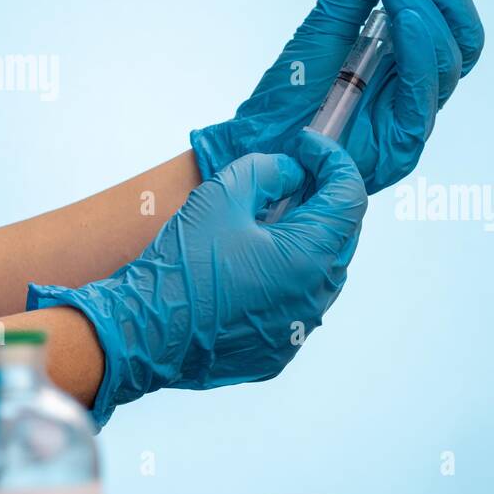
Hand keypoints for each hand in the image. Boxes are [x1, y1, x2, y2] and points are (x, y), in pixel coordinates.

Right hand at [27, 130, 366, 426]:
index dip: (333, 160)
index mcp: (310, 257)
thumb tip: (292, 174)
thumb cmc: (182, 264)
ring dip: (305, 238)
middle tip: (292, 175)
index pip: (349, 196)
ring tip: (271, 217)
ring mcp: (301, 327)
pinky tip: (254, 262)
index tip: (306, 145)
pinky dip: (287, 274)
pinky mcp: (281, 348)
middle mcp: (317, 296)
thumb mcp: (222, 195)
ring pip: (322, 269)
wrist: (144, 333)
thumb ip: (268, 171)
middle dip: (323, 198)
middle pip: (341, 233)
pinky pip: (299, 301)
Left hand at [190, 0, 483, 193]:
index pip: (443, 5)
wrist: (258, 143)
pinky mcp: (405, 142)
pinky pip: (426, 90)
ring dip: (427, 13)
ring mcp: (414, 112)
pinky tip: (400, 21)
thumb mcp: (319, 26)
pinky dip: (419, 48)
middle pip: (464, 36)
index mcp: (403, 52)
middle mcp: (416, 81)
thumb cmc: (288, 95)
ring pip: (453, 59)